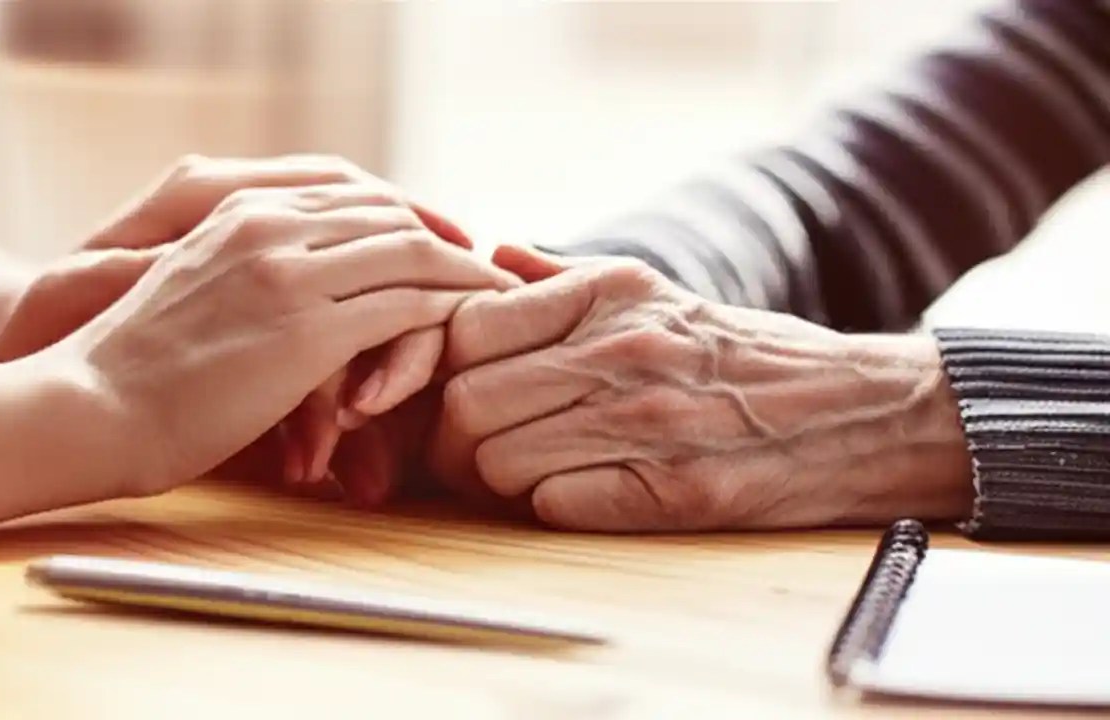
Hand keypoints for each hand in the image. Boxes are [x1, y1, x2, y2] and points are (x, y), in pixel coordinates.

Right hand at [31, 184, 513, 498]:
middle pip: (389, 213)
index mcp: (237, 209)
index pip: (350, 194)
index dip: (408, 214)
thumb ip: (245, 269)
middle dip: (445, 237)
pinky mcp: (306, 328)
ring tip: (501, 292)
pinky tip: (475, 324)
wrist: (88, 407)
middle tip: (488, 263)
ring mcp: (290, 272)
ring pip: (409, 251)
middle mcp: (268, 225)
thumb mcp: (189, 290)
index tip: (445, 238)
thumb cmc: (134, 370)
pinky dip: (449, 310)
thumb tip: (293, 292)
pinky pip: (405, 304)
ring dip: (461, 272)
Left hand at [429, 246, 973, 530]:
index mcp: (609, 294)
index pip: (466, 330)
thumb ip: (567, 277)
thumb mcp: (659, 291)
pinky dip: (544, 507)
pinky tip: (569, 496)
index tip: (452, 393)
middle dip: (450, 440)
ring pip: (497, 461)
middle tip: (466, 454)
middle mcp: (623, 350)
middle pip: (468, 403)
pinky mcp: (674, 493)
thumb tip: (493, 255)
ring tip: (518, 477)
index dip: (440, 371)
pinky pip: (553, 505)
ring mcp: (648, 422)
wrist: (859, 411)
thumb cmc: (741, 355)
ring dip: (492, 481)